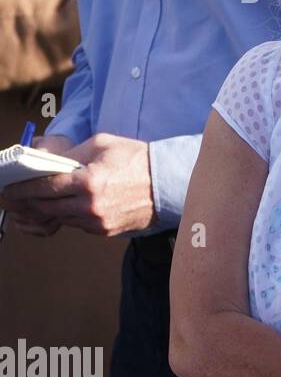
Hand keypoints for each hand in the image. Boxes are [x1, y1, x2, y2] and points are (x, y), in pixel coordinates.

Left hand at [0, 133, 154, 236]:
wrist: (169, 183)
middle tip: (16, 196)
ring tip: (43, 198)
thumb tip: (45, 164)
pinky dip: (69, 214)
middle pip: (46, 206)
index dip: (21, 188)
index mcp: (89, 181)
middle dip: (28, 201)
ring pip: (59, 218)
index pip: (43, 187)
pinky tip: (70, 204)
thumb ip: (70, 156)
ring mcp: (98, 222)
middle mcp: (91, 206)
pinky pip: (77, 224)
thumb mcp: (102, 145)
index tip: (9, 188)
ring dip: (48, 208)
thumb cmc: (137, 159)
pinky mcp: (105, 231)